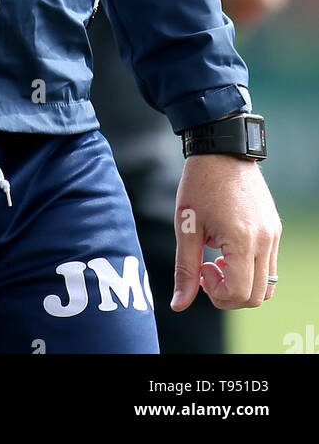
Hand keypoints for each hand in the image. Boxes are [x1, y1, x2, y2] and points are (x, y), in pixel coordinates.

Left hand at [172, 154, 280, 310]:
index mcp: (243, 240)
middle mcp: (265, 240)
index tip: (201, 270)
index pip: (239, 293)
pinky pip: (270, 265)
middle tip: (206, 270)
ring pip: (267, 284)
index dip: (217, 293)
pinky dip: (251, 269)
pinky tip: (228, 249)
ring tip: (218, 260)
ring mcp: (273, 234)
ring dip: (242, 284)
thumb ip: (184, 269)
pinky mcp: (274, 228)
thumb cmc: (200, 184)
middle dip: (229, 294)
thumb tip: (179, 304)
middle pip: (256, 296)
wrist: (221, 150)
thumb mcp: (186, 226)